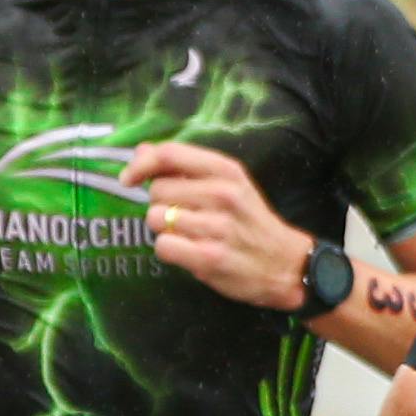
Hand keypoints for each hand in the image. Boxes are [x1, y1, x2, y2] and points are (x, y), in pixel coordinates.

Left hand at [122, 141, 316, 310]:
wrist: (286, 264)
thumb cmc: (250, 222)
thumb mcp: (229, 183)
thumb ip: (185, 166)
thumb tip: (139, 151)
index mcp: (226, 171)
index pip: (169, 154)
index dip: (140, 164)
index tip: (128, 179)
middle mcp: (222, 194)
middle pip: (156, 190)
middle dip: (161, 205)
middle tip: (185, 217)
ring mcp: (217, 226)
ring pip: (156, 219)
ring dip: (165, 230)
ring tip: (190, 235)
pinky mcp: (210, 257)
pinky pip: (163, 246)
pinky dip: (170, 251)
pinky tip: (189, 252)